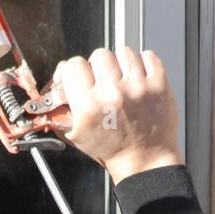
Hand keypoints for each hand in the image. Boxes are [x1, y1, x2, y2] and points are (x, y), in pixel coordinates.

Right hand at [54, 47, 182, 183]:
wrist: (144, 161)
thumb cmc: (110, 149)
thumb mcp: (75, 134)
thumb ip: (59, 109)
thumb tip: (55, 82)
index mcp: (88, 106)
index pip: (73, 65)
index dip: (75, 71)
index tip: (81, 78)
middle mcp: (112, 94)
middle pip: (98, 55)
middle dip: (99, 67)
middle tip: (104, 83)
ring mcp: (138, 88)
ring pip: (123, 52)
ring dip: (121, 64)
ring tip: (123, 81)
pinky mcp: (159, 86)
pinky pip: (148, 55)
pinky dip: (143, 64)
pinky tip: (139, 78)